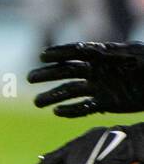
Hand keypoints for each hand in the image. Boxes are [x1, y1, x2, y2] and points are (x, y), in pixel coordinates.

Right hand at [28, 42, 143, 116]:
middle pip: (67, 71)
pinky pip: (83, 107)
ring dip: (53, 96)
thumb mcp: (136, 54)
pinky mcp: (104, 103)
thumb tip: (100, 51)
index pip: (76, 52)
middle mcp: (96, 70)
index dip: (60, 53)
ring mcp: (98, 87)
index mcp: (102, 54)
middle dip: (48, 74)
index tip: (43, 56)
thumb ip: (118, 53)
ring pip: (71, 91)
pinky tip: (57, 112)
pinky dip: (71, 110)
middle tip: (30, 78)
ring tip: (37, 102)